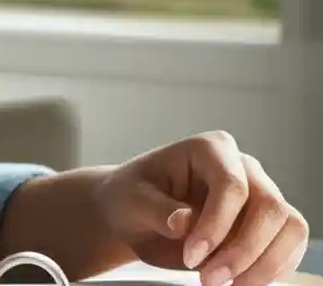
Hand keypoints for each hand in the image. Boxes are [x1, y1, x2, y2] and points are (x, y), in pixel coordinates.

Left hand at [93, 131, 307, 285]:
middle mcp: (243, 168)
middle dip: (243, 251)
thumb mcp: (132, 201)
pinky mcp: (267, 224)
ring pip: (290, 228)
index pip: (231, 185)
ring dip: (264, 264)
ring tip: (227, 285)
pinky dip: (270, 270)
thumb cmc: (132, 199)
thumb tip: (184, 222)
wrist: (135, 216)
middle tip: (209, 279)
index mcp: (209, 150)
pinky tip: (239, 282)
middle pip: (269, 207)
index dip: (217, 225)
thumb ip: (157, 210)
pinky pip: (288, 247)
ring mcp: (259, 194)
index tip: (191, 257)